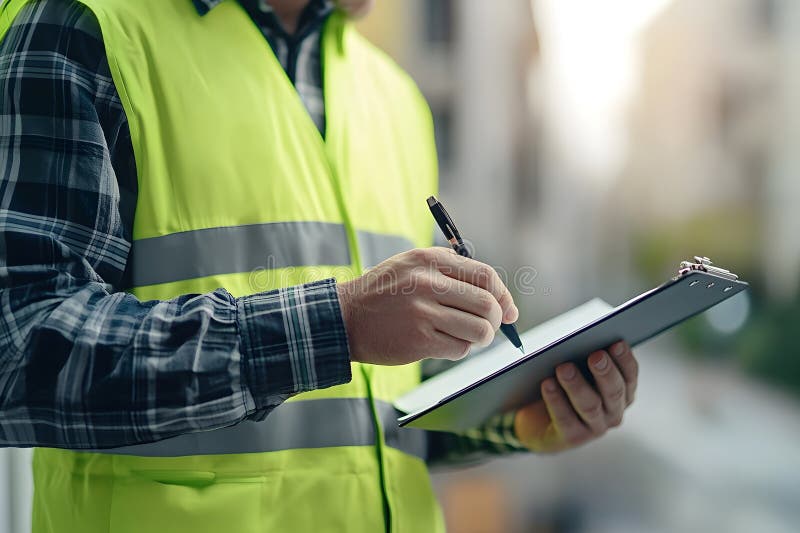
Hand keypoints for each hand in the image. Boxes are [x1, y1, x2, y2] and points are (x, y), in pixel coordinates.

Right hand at [337, 247, 518, 365]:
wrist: (344, 318)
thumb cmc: (384, 293)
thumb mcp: (413, 264)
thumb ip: (451, 270)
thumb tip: (498, 297)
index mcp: (430, 260)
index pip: (486, 276)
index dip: (503, 296)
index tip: (508, 310)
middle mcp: (428, 282)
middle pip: (487, 304)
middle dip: (496, 321)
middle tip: (488, 328)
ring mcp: (423, 312)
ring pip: (479, 330)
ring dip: (481, 339)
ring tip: (467, 337)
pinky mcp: (419, 340)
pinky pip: (459, 349)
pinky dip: (459, 350)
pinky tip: (443, 344)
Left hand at [514, 341, 637, 452]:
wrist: (539, 421)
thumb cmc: (564, 388)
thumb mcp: (578, 370)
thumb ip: (585, 357)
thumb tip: (583, 338)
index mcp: (622, 393)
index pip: (629, 376)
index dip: (624, 360)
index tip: (617, 343)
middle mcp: (613, 412)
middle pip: (613, 392)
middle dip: (605, 372)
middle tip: (596, 355)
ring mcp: (595, 427)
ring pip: (590, 406)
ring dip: (577, 385)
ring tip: (564, 368)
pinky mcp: (572, 437)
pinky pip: (565, 418)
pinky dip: (556, 400)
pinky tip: (547, 384)